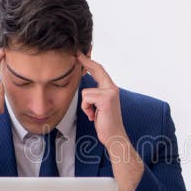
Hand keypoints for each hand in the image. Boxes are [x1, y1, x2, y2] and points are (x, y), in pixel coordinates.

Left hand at [78, 52, 142, 190]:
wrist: (114, 136)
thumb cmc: (106, 123)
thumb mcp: (99, 106)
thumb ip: (96, 96)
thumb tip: (86, 89)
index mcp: (111, 89)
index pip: (100, 71)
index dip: (90, 62)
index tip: (81, 55)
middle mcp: (112, 88)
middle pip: (97, 69)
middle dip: (85, 61)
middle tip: (76, 54)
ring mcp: (110, 93)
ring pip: (86, 92)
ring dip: (86, 105)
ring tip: (93, 114)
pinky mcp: (106, 99)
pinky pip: (86, 99)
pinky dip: (87, 109)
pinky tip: (94, 116)